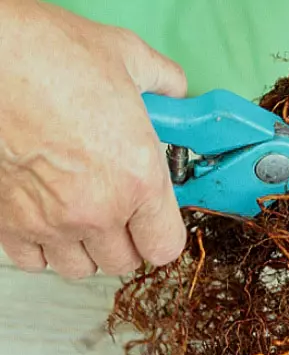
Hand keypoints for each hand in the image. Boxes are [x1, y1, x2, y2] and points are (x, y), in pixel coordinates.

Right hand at [0, 0, 186, 278]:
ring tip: (86, 216)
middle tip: (123, 211)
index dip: (164, 234)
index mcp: (139, 179)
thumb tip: (175, 90)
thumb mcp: (130, 59)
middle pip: (125, 262)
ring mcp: (51, 221)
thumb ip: (164, 82)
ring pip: (80, 268)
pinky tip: (49, 217)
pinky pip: (34, 261)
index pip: (166, 247)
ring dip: (88, 248)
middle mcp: (98, 211)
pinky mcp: (9, 222)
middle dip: (129, 240)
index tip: (158, 220)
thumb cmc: (54, 56)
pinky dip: (45, 247)